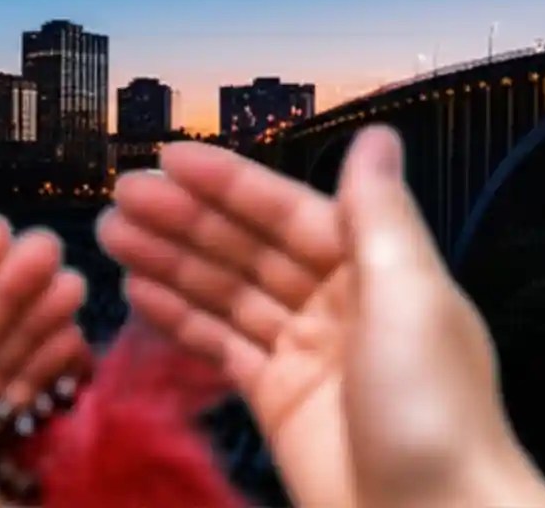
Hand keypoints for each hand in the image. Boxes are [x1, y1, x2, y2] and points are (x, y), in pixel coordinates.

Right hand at [97, 126, 544, 506]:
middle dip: (184, 222)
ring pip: (226, 294)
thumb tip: (376, 135)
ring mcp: (303, 354)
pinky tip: (139, 293)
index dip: (227, 185)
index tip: (169, 158)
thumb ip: (378, 214)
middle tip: (121, 198)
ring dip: (170, 263)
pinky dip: (180, 319)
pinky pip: (220, 346)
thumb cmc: (432, 409)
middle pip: (248, 250)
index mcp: (375, 270)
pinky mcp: (276, 401)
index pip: (288, 212)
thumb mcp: (411, 297)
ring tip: (111, 236)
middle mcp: (337, 304)